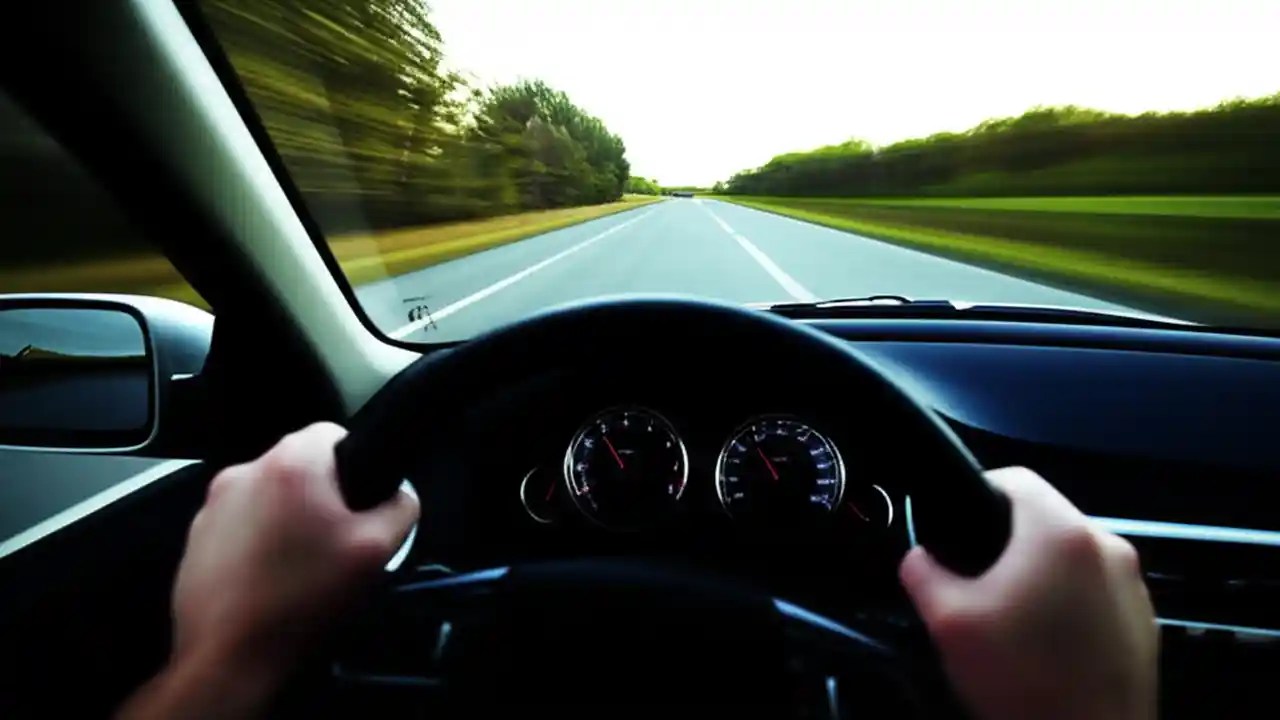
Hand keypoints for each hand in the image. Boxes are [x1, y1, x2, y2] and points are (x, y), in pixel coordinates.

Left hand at [118, 422, 418, 718]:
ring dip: (287, 520)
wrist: (231, 654)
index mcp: (289, 465)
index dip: (356, 465)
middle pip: (300, 467)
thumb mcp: (376, 550)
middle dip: (321, 497)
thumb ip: (401, 507)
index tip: (359, 504)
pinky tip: (272, 579)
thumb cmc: (301, 601)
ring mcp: (212, 506)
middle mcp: (243, 474)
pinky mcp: (196, 537)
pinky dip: (258, 544)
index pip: (333, 431)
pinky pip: (240, 526)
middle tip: (336, 542)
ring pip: (268, 497)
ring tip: (301, 566)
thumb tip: (399, 496)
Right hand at [899, 467, 1156, 719]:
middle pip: (1043, 519)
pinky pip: (1096, 593)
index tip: (960, 530)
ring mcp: (1133, 586)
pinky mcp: (1145, 621)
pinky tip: (1047, 646)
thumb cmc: (1023, 681)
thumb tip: (919, 557)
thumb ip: (922, 571)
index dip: (978, 493)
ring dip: (1040, 577)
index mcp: (1061, 533)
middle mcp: (1108, 547)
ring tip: (1013, 623)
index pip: (1014, 478)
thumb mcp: (947, 620)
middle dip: (1007, 547)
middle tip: (978, 588)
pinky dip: (1070, 606)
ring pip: (1070, 558)